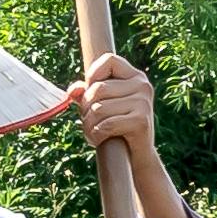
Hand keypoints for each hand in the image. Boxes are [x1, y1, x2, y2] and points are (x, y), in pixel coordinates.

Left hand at [64, 52, 195, 217]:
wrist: (138, 157)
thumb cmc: (118, 128)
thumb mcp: (102, 106)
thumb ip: (87, 93)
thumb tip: (73, 91)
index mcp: (135, 76)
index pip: (108, 60)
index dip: (92, 74)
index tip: (90, 93)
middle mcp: (143, 85)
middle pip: (97, 89)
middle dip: (86, 108)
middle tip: (89, 121)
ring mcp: (144, 102)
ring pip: (98, 108)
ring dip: (89, 125)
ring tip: (94, 132)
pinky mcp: (141, 120)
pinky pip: (106, 124)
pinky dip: (96, 134)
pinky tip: (99, 140)